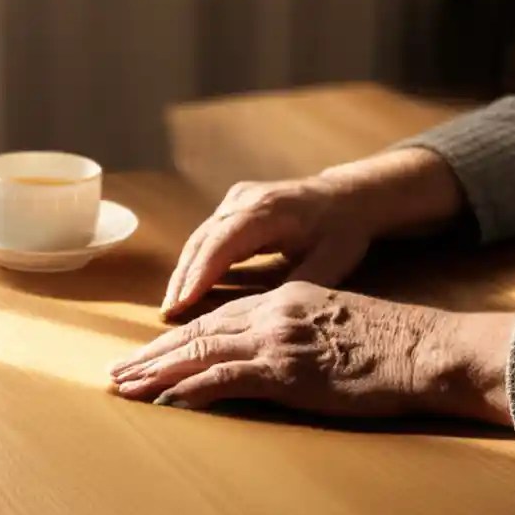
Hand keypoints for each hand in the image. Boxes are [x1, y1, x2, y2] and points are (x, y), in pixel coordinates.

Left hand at [112, 282, 513, 422]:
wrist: (431, 350)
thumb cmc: (396, 347)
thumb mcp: (339, 327)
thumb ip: (301, 335)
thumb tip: (277, 360)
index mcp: (286, 299)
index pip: (218, 318)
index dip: (178, 338)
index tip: (148, 354)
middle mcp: (273, 312)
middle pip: (197, 332)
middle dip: (152, 354)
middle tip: (117, 373)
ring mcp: (277, 340)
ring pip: (200, 351)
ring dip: (156, 373)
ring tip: (125, 388)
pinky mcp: (286, 369)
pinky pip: (224, 378)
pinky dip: (189, 389)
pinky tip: (166, 401)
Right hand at [162, 175, 369, 317]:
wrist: (348, 196)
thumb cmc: (344, 230)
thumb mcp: (333, 261)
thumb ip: (300, 287)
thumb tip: (268, 319)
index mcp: (268, 210)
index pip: (222, 244)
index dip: (199, 276)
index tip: (181, 305)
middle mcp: (244, 200)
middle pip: (202, 241)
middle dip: (183, 279)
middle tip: (167, 314)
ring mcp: (235, 201)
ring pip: (199, 239)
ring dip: (184, 273)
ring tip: (171, 307)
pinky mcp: (232, 208)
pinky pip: (207, 238)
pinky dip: (194, 264)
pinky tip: (186, 290)